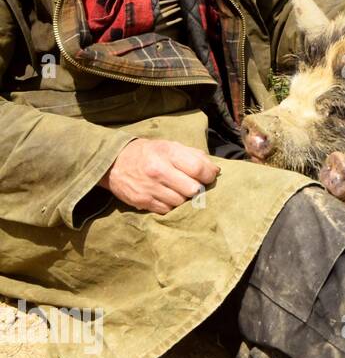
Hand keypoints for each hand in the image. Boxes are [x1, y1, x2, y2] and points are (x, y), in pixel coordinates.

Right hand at [99, 138, 220, 214]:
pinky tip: (168, 197)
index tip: (208, 177)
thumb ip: (195, 156)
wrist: (115, 162)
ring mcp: (149, 188)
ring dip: (184, 199)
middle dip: (197, 189)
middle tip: (194, 186)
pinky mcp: (142, 201)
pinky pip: (167, 210)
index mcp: (168, 153)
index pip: (198, 169)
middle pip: (192, 189)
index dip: (208, 176)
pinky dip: (171, 206)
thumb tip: (215, 171)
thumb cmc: (150, 153)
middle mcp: (158, 170)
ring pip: (181, 202)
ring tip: (179, 191)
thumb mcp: (171, 147)